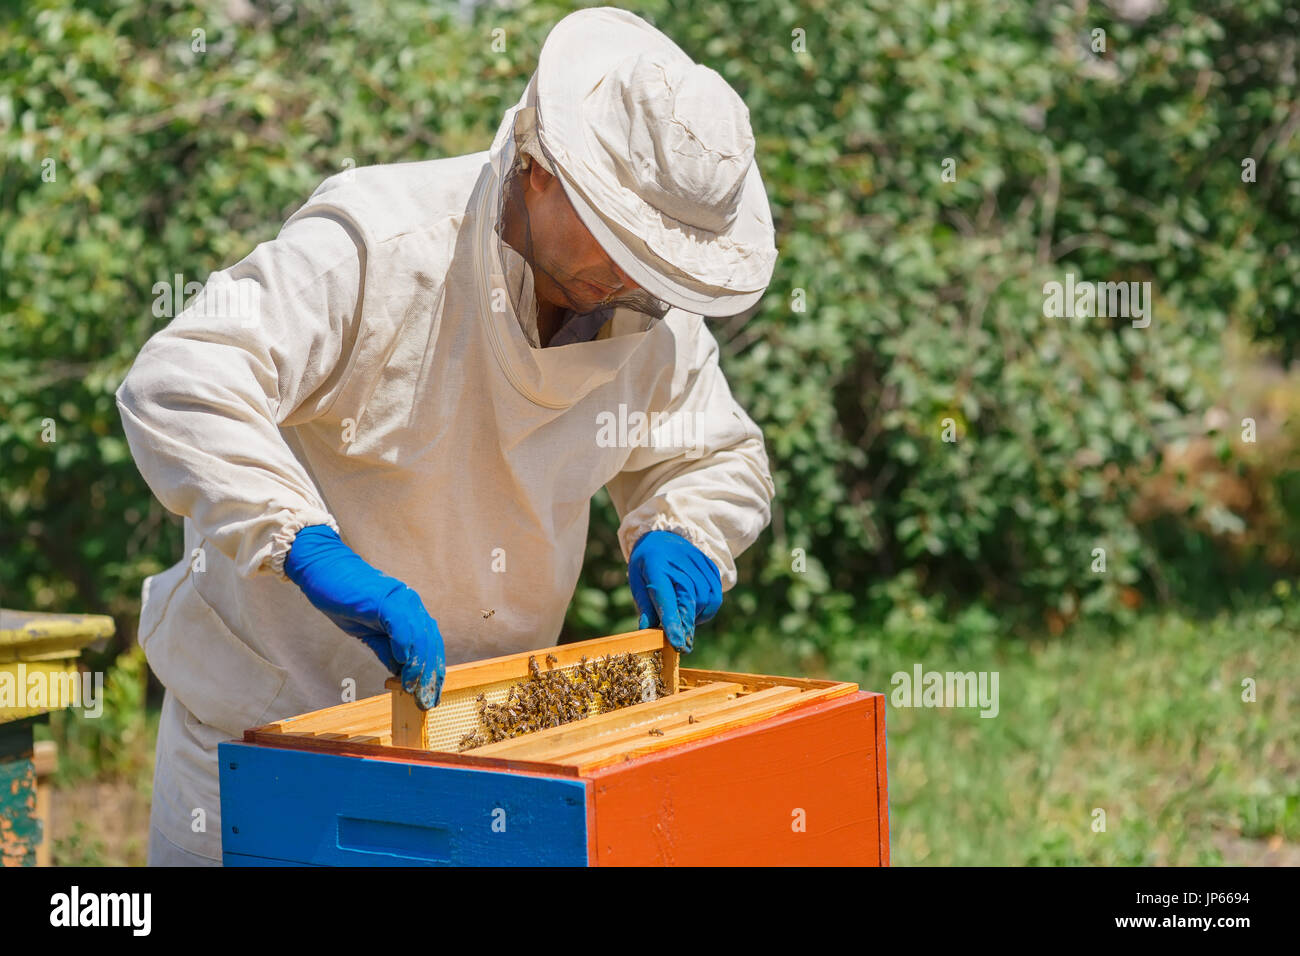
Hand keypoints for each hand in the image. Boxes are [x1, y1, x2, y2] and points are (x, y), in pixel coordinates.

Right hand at [284, 524, 444, 708]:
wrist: (326, 573)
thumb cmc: (347, 602)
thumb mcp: (370, 634)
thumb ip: (388, 652)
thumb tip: (401, 676)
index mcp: (411, 613)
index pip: (431, 645)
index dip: (434, 672)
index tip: (431, 696)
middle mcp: (412, 605)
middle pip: (431, 643)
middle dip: (430, 675)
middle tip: (425, 701)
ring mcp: (401, 600)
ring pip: (420, 636)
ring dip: (418, 667)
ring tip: (413, 689)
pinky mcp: (386, 600)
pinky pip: (402, 626)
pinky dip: (404, 646)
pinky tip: (400, 664)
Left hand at [627, 530, 721, 652]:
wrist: (664, 535)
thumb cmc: (647, 563)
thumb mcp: (637, 581)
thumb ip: (645, 606)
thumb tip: (647, 631)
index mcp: (656, 567)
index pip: (666, 599)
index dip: (673, 622)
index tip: (678, 644)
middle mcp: (680, 564)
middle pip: (689, 602)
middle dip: (686, 626)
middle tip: (682, 646)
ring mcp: (699, 564)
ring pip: (705, 602)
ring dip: (695, 617)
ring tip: (683, 617)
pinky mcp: (711, 567)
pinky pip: (715, 597)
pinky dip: (706, 608)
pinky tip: (694, 607)